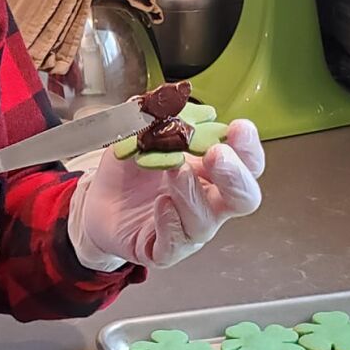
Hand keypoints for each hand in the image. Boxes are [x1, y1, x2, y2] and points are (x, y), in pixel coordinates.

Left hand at [66, 120, 263, 269]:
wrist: (99, 202)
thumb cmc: (132, 172)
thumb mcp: (140, 134)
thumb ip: (158, 115)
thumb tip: (173, 98)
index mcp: (213, 172)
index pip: (248, 163)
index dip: (249, 148)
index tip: (239, 127)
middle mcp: (210, 203)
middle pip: (245, 198)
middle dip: (236, 175)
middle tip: (217, 154)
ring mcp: (190, 230)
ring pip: (207, 222)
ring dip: (193, 193)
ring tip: (175, 171)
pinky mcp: (164, 251)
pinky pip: (175, 245)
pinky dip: (170, 223)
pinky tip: (161, 205)